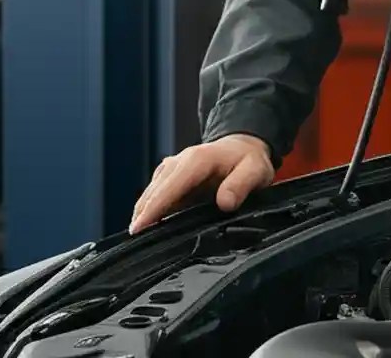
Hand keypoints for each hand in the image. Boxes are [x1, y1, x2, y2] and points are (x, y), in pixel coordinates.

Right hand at [129, 134, 275, 233]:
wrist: (242, 146)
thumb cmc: (248, 160)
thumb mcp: (255, 170)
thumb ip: (241, 185)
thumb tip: (225, 203)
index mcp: (197, 160)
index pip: (170, 187)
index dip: (154, 209)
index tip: (139, 228)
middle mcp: (178, 162)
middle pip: (154, 192)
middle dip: (142, 216)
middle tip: (135, 243)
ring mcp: (171, 169)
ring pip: (151, 194)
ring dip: (143, 214)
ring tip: (138, 241)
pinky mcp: (169, 177)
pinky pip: (155, 195)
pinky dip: (149, 210)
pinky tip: (148, 229)